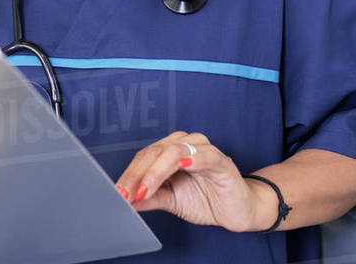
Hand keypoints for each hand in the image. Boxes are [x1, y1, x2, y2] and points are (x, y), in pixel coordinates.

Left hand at [114, 131, 274, 232]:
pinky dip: (192, 160)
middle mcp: (184, 145)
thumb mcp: (171, 200)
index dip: (129, 175)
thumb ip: (150, 197)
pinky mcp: (221, 160)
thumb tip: (125, 200)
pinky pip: (205, 155)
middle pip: (154, 153)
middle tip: (126, 194)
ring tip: (145, 190)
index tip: (118, 193)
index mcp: (170, 151)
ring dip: (156, 172)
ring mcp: (203, 150)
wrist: (237, 210)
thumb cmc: (206, 199)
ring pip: (174, 151)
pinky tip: (182, 167)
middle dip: (137, 175)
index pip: (144, 158)